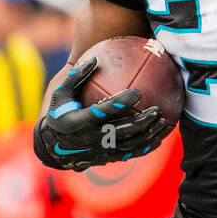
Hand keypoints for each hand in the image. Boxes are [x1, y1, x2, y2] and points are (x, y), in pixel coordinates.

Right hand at [34, 57, 170, 170]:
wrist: (52, 147)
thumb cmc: (58, 113)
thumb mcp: (60, 94)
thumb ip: (76, 77)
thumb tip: (94, 58)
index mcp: (79, 121)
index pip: (103, 112)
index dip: (120, 103)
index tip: (137, 92)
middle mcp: (91, 139)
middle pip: (122, 131)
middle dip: (141, 122)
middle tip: (157, 111)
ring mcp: (100, 150)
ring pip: (129, 144)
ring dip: (148, 135)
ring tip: (164, 123)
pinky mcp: (107, 158)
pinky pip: (129, 154)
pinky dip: (145, 148)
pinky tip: (159, 139)